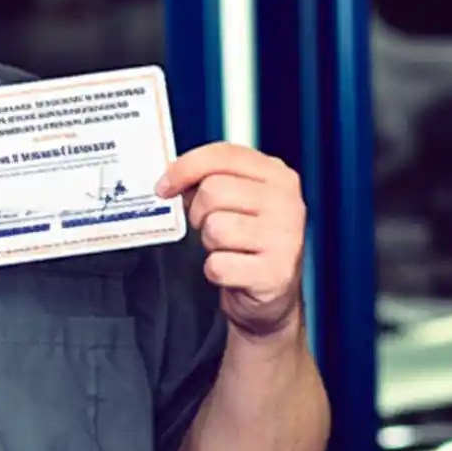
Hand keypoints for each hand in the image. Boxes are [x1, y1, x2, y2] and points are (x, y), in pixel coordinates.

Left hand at [155, 142, 305, 337]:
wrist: (273, 295)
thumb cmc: (251, 241)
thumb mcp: (240, 200)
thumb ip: (212, 180)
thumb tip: (172, 178)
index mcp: (278, 176)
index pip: (224, 155)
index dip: (185, 168)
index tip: (164, 186)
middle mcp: (287, 203)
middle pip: (213, 191)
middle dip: (199, 212)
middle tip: (208, 226)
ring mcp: (284, 238)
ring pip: (214, 228)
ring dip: (210, 243)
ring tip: (227, 248)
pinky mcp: (274, 274)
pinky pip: (218, 265)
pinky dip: (216, 271)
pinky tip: (233, 270)